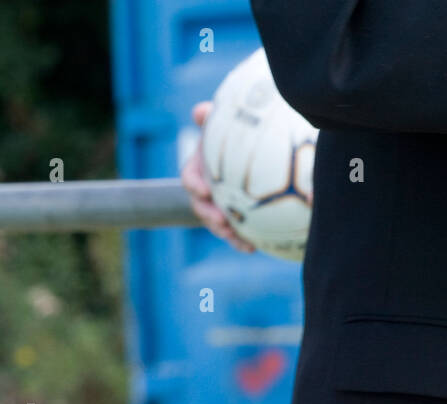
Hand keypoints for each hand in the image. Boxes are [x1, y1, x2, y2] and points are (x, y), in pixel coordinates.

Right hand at [181, 100, 254, 252]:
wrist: (256, 147)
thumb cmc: (237, 131)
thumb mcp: (225, 122)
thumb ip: (213, 117)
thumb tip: (199, 111)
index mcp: (200, 168)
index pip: (190, 178)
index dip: (194, 185)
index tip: (205, 190)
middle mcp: (206, 189)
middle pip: (200, 206)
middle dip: (209, 216)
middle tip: (221, 221)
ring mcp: (219, 204)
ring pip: (217, 223)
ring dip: (224, 232)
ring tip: (238, 240)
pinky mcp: (234, 216)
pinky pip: (235, 231)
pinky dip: (240, 240)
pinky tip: (254, 248)